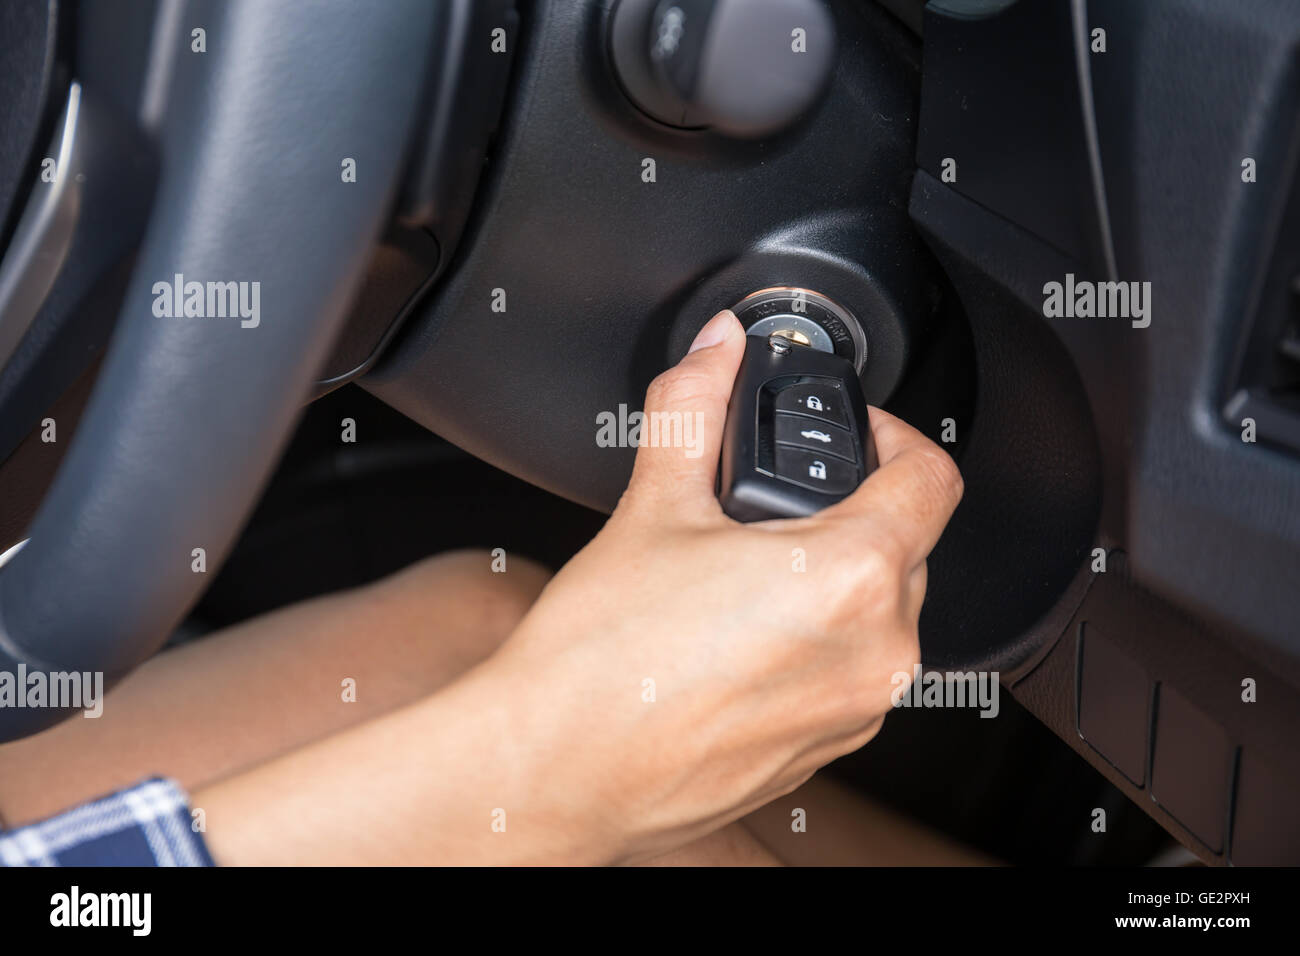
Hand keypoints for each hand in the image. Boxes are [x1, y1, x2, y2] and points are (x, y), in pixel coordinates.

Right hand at [490, 308, 963, 863]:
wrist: (555, 769)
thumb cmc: (599, 659)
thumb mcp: (653, 506)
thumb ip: (694, 406)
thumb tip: (714, 346)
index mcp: (851, 579)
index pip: (932, 479)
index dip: (897, 437)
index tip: (858, 436)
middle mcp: (876, 654)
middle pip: (906, 547)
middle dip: (850, 513)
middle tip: (769, 510)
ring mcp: (855, 712)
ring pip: (879, 615)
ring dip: (833, 582)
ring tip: (743, 580)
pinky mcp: (826, 751)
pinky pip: (850, 675)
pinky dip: (816, 644)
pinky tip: (737, 641)